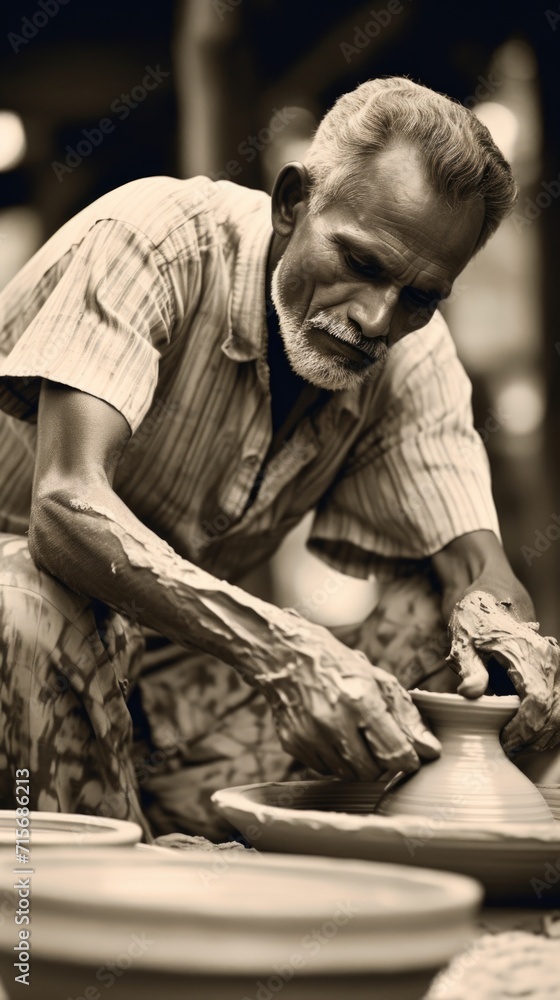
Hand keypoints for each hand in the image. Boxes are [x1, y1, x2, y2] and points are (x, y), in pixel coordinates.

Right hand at [253, 640, 440, 779]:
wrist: (284, 656)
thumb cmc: (337, 665)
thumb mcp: (376, 679)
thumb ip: (406, 715)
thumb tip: (431, 750)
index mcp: (361, 700)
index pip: (396, 753)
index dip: (409, 760)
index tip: (410, 755)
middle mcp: (334, 721)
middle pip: (373, 771)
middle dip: (383, 763)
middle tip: (381, 743)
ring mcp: (310, 736)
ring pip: (349, 774)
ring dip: (359, 763)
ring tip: (356, 737)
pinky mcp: (293, 744)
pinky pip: (325, 769)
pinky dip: (335, 760)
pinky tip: (334, 736)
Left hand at [447, 591, 559, 751]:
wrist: (491, 597)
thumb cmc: (474, 619)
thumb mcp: (463, 641)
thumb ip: (469, 668)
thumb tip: (470, 693)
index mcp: (528, 652)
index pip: (537, 702)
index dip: (522, 729)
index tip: (503, 743)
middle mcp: (551, 659)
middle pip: (555, 714)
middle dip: (532, 739)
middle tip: (507, 750)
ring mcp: (557, 665)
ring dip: (543, 736)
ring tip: (516, 745)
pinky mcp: (557, 672)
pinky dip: (549, 725)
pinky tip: (527, 735)